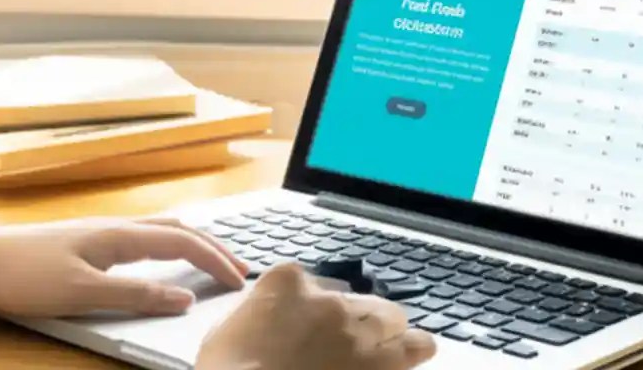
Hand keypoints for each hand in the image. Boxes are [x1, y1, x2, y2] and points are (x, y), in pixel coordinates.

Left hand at [0, 216, 247, 316]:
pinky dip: (168, 246)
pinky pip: (142, 238)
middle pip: (178, 231)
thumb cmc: (23, 277)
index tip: (241, 281)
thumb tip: (184, 300)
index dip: (216, 261)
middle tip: (239, 269)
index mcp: (120, 236)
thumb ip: (135, 296)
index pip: (184, 244)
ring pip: (160, 231)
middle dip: (213, 248)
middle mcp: (115, 227)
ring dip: (192, 244)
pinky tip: (159, 258)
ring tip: (210, 260)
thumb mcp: (82, 294)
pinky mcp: (84, 242)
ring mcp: (99, 232)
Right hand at [197, 263, 437, 369]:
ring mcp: (359, 329)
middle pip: (356, 301)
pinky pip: (417, 346)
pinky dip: (412, 352)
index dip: (311, 313)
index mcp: (286, 282)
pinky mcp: (383, 361)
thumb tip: (271, 326)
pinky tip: (408, 358)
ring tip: (374, 356)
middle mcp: (329, 298)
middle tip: (337, 351)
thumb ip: (259, 317)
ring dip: (384, 335)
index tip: (304, 334)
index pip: (311, 285)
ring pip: (391, 319)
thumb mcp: (226, 335)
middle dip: (353, 322)